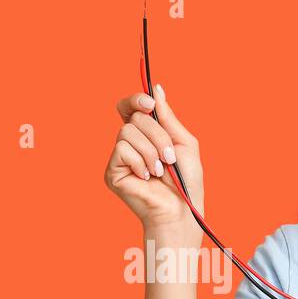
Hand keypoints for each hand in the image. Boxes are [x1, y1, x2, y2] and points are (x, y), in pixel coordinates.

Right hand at [103, 84, 204, 245]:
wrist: (179, 210)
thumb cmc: (185, 181)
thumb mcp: (182, 142)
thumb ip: (167, 116)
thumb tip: (156, 88)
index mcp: (146, 135)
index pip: (130, 108)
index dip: (135, 100)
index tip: (149, 103)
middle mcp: (130, 144)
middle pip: (134, 117)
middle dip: (157, 135)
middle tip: (168, 156)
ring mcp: (120, 158)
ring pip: (127, 132)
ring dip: (151, 151)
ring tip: (159, 170)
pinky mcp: (112, 171)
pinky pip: (121, 149)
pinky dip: (140, 162)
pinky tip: (146, 178)